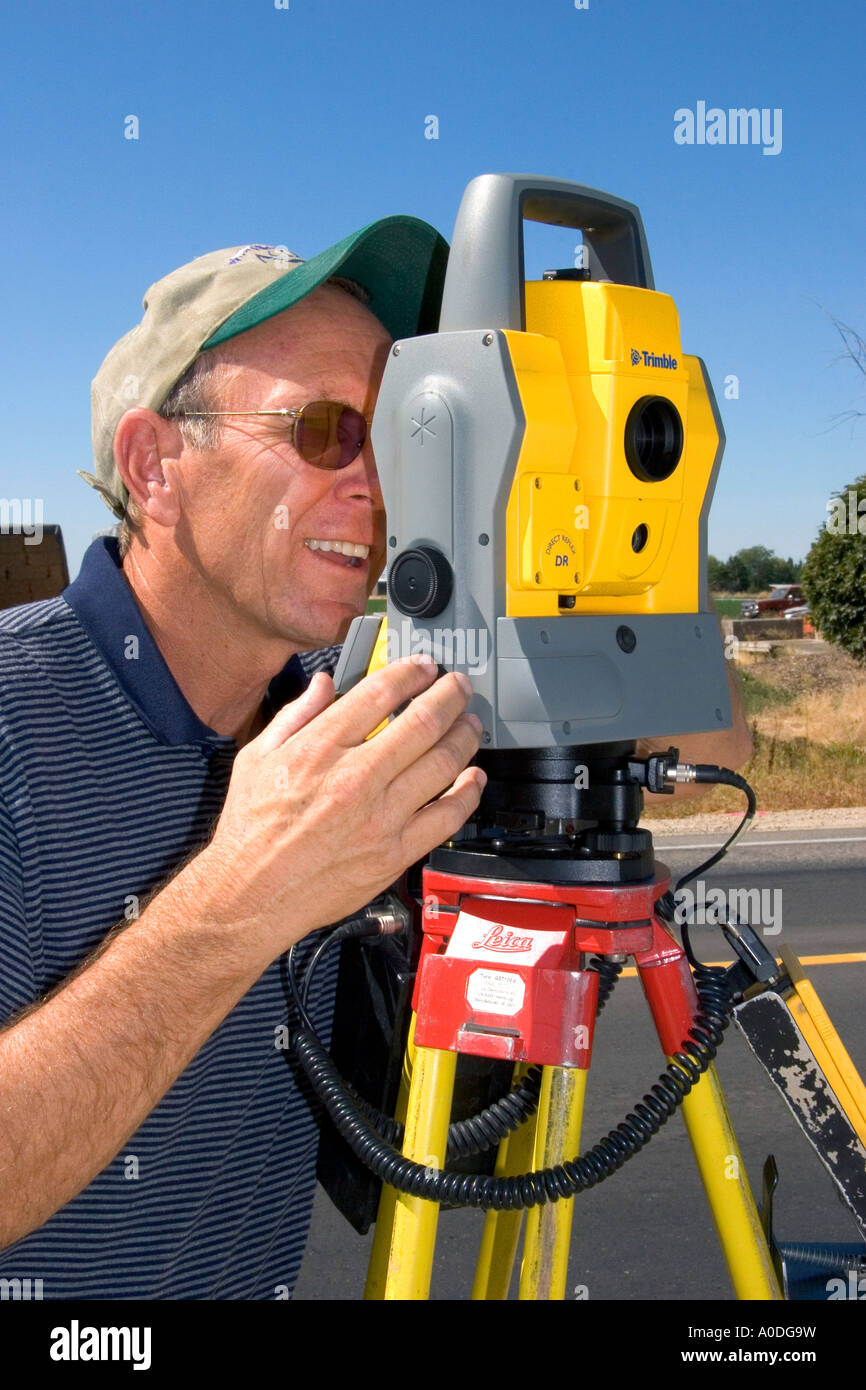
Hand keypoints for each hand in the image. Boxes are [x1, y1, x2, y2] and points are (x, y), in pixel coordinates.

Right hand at [200, 658, 485, 962]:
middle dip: (450, 695)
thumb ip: (294, 715)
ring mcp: (380, 818)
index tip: (424, 667)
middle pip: (424, 722)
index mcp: (319, 748)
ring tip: (470, 724)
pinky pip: (447, 817)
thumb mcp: (256, 758)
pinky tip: (473, 778)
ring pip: (443, 764)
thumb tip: (323, 684)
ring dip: (465, 737)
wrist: (250, 894)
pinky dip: (469, 793)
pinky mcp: (394, 854)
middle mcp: (355, 778)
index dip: (412, 672)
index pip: (380, 693)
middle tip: (459, 686)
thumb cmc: (249, 830)